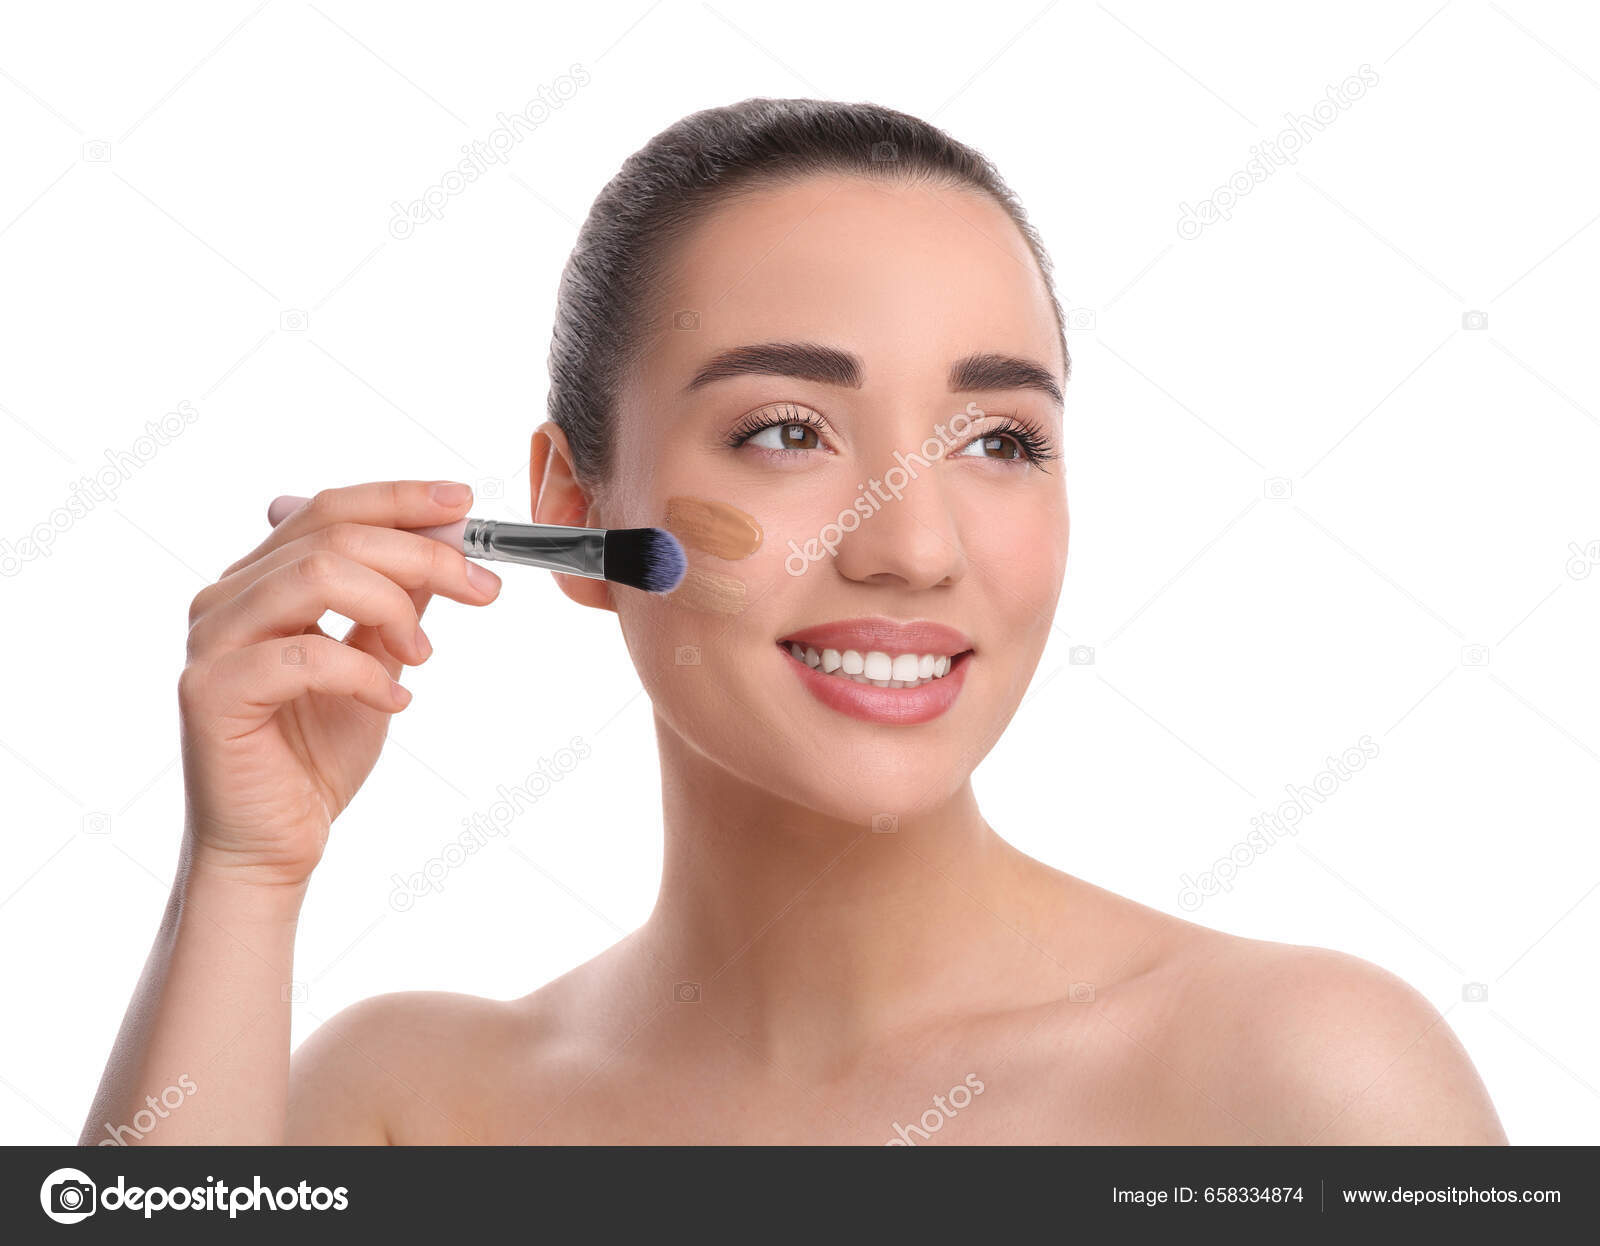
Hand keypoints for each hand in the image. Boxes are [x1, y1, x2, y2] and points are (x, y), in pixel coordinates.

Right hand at [178, 481, 500, 888]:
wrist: (274, 842)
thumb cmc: (316, 753)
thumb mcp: (377, 661)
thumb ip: (397, 602)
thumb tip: (444, 543)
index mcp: (259, 580)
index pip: (330, 509)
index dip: (400, 499)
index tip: (464, 505)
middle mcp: (226, 599)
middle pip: (331, 534)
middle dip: (421, 554)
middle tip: (482, 589)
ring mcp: (213, 642)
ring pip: (315, 574)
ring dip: (392, 607)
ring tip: (422, 658)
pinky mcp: (212, 692)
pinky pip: (303, 654)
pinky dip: (364, 673)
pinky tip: (395, 702)